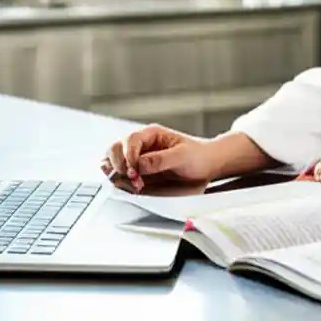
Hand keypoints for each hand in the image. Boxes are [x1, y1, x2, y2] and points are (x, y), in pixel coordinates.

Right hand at [100, 124, 216, 192]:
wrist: (207, 165)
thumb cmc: (198, 157)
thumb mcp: (182, 157)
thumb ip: (160, 160)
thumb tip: (139, 165)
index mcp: (151, 134)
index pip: (130, 140)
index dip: (129, 156)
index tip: (135, 172)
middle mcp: (141, 144)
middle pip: (115, 148)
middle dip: (119, 165)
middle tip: (133, 180)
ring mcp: (137, 158)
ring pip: (113, 160)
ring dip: (115, 173)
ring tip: (130, 184)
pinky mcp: (138, 172)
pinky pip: (119, 173)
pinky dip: (118, 179)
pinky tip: (127, 186)